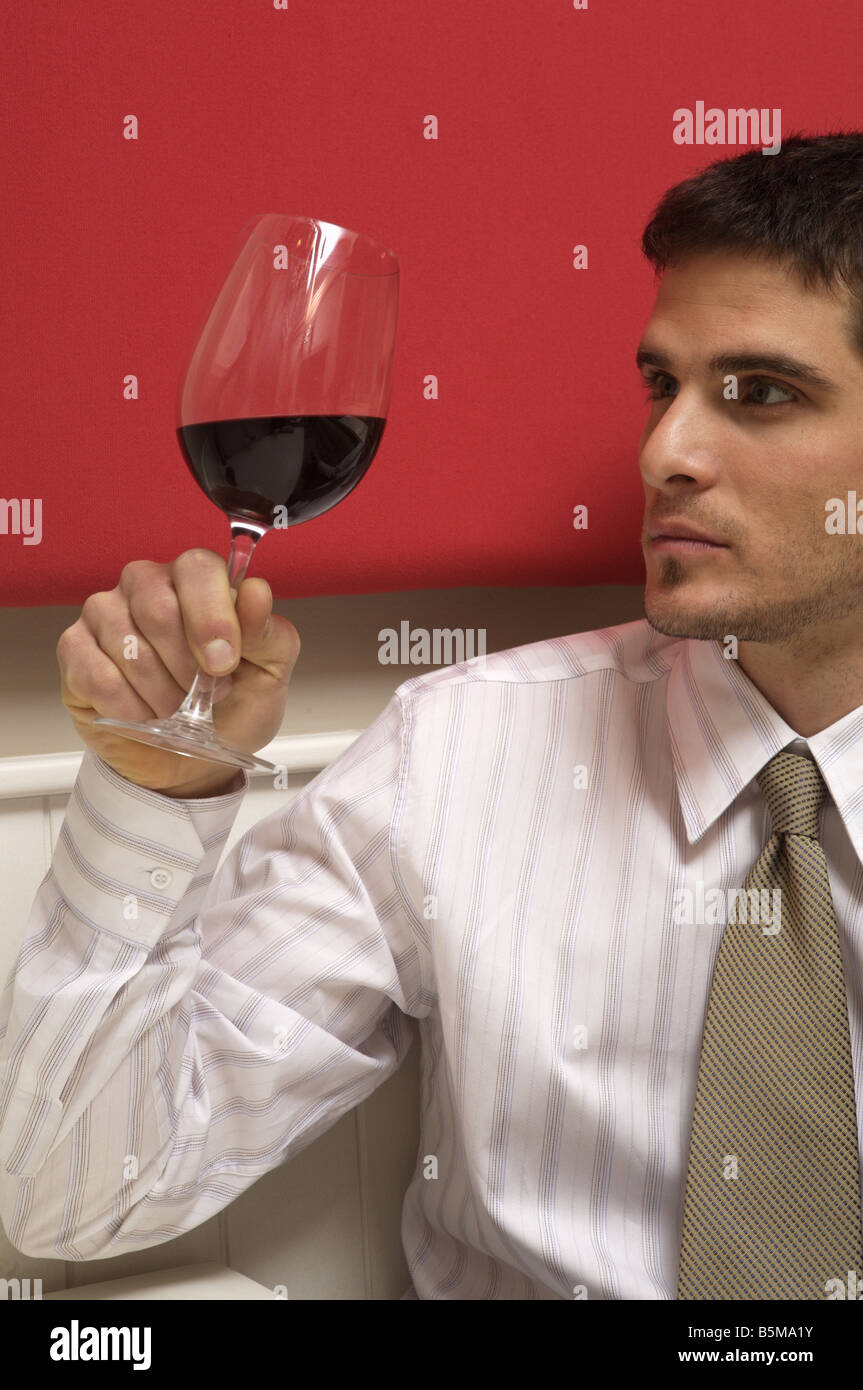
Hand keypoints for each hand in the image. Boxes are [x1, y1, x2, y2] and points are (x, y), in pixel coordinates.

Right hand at [57, 549, 300, 796]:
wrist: (193, 760)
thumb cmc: (232, 706)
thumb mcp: (270, 674)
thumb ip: (268, 633)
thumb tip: (256, 592)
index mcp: (196, 578)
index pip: (198, 568)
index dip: (212, 618)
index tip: (225, 664)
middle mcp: (144, 584)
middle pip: (158, 608)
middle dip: (187, 667)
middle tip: (205, 695)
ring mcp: (104, 612)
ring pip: (129, 649)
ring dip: (163, 694)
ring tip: (177, 710)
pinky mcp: (74, 649)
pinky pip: (99, 677)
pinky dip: (131, 709)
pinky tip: (145, 717)